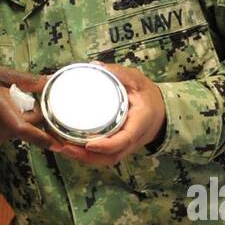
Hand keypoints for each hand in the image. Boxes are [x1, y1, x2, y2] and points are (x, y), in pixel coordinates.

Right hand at [0, 65, 53, 149]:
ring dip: (22, 118)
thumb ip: (26, 80)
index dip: (42, 138)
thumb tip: (49, 81)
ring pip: (18, 130)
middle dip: (34, 116)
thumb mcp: (0, 74)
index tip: (59, 144)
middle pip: (26, 127)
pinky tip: (2, 108)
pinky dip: (11, 122)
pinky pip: (8, 132)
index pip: (23, 129)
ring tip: (10, 100)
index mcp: (0, 111)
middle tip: (29, 98)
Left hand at [52, 62, 166, 167]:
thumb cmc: (148, 95)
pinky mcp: (119, 147)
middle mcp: (134, 139)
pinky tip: (72, 149)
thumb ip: (119, 73)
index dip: (107, 145)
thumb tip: (96, 65)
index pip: (125, 139)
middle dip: (88, 157)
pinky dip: (88, 157)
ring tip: (64, 149)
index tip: (89, 144)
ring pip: (106, 159)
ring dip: (85, 159)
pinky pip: (104, 157)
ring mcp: (127, 146)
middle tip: (66, 147)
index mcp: (141, 122)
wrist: (160, 110)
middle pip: (112, 156)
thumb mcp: (137, 80)